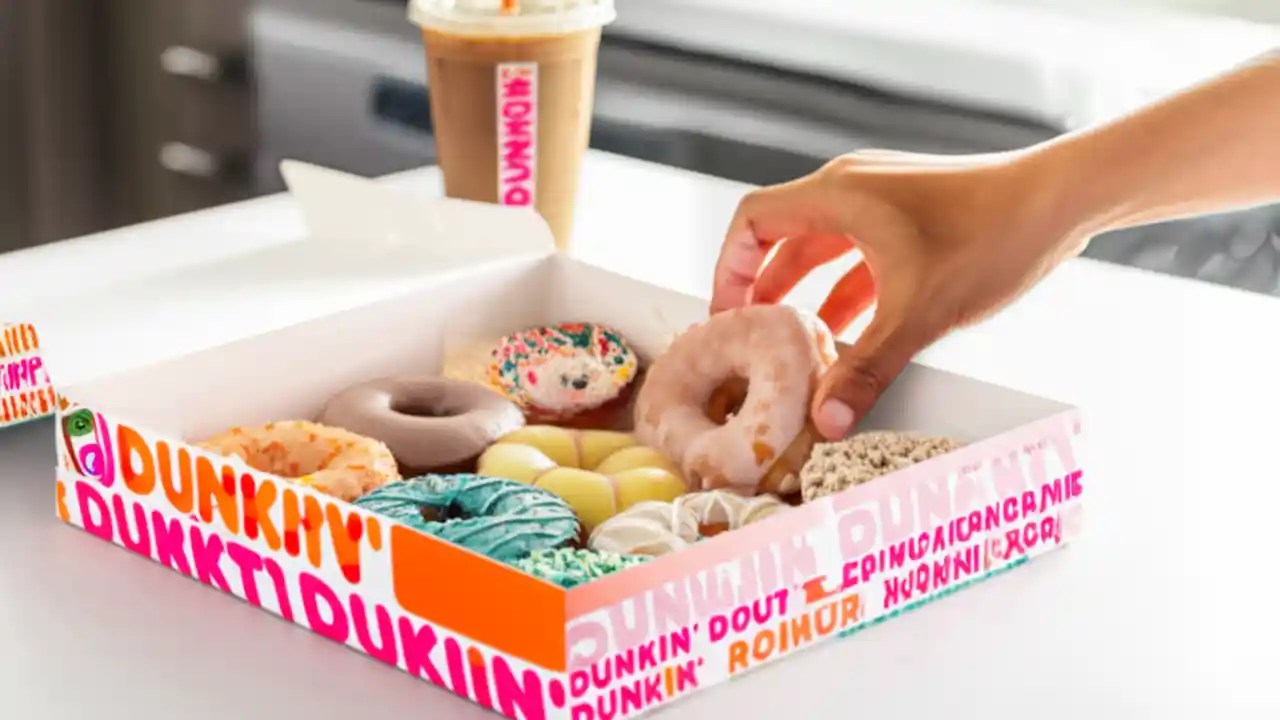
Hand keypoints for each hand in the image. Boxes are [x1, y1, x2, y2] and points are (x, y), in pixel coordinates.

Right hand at [711, 149, 1086, 440]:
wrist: (1063, 199)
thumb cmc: (991, 236)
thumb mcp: (920, 312)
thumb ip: (867, 369)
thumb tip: (824, 420)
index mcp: (837, 195)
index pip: (751, 222)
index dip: (728, 270)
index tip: (725, 317)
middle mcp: (852, 190)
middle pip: (781, 237)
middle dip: (762, 291)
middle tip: (750, 340)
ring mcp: (883, 200)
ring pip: (822, 249)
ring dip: (804, 295)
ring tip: (792, 346)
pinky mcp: (911, 216)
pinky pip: (857, 255)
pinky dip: (844, 292)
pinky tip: (847, 336)